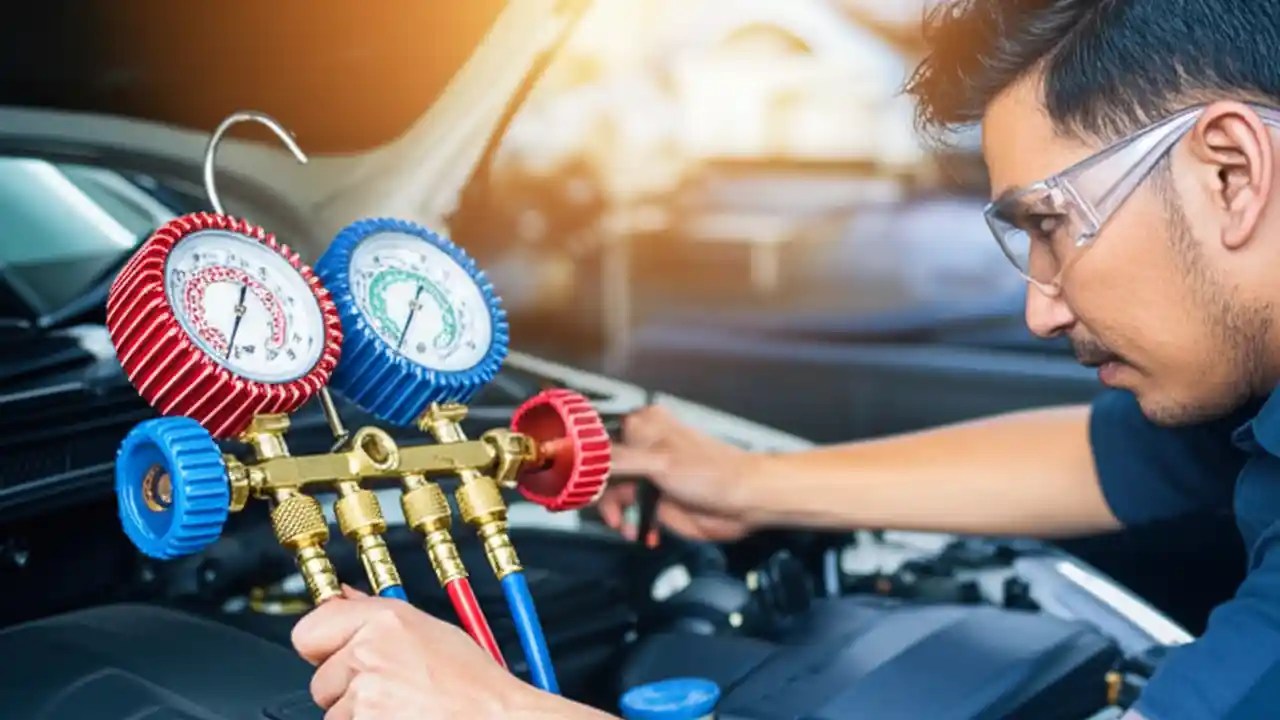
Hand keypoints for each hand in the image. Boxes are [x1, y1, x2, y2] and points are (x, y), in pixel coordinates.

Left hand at [291, 586, 601, 718]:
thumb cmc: (476, 685)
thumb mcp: (432, 631)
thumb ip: (378, 614)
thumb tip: (342, 595)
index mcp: (386, 620)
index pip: (309, 629)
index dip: (323, 646)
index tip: (331, 653)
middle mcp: (370, 652)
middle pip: (321, 679)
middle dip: (347, 689)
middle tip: (390, 690)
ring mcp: (365, 694)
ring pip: (335, 712)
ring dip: (360, 715)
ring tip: (404, 707)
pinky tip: (402, 719)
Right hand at [598, 405, 770, 544]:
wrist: (744, 502)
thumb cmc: (714, 473)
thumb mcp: (659, 462)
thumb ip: (618, 460)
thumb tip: (584, 457)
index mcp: (643, 426)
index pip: (599, 439)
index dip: (583, 462)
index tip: (571, 481)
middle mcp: (643, 449)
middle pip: (601, 471)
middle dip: (600, 495)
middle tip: (604, 509)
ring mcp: (649, 476)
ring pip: (613, 496)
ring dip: (617, 514)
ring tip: (627, 525)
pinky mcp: (656, 500)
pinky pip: (630, 513)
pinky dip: (632, 524)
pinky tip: (642, 531)